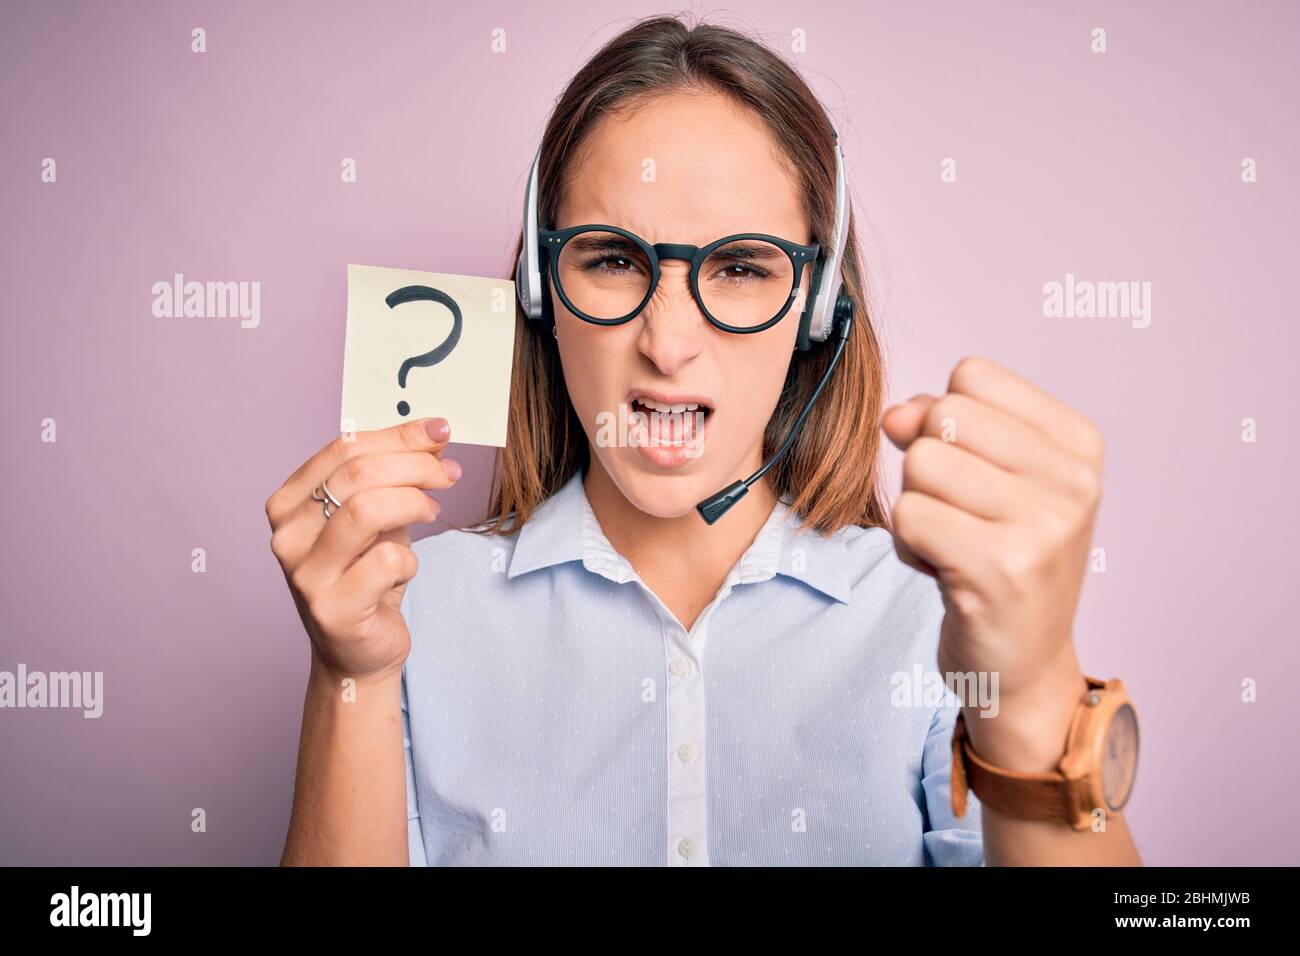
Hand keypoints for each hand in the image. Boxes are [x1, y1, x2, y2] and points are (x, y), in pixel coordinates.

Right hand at [265, 417, 459, 684]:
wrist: (356, 653)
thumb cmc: (367, 578)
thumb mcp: (378, 519)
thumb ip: (395, 477)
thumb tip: (434, 435)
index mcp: (289, 503)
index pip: (344, 448)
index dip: (398, 434)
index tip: (439, 430)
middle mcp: (287, 535)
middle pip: (357, 473)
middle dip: (415, 465)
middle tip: (449, 472)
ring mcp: (305, 574)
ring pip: (367, 509)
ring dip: (414, 503)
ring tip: (433, 510)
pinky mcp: (332, 608)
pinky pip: (386, 561)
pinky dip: (410, 558)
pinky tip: (406, 568)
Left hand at [881, 357, 1102, 769]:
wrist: (1021, 663)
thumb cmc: (997, 556)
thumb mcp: (985, 476)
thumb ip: (938, 424)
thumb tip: (896, 414)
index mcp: (1080, 444)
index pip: (971, 375)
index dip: (944, 421)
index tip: (975, 475)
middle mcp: (1074, 481)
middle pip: (942, 415)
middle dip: (926, 464)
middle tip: (959, 515)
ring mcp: (1043, 526)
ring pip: (920, 464)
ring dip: (916, 510)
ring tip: (954, 546)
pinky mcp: (999, 569)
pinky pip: (908, 516)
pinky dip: (908, 546)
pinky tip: (945, 573)